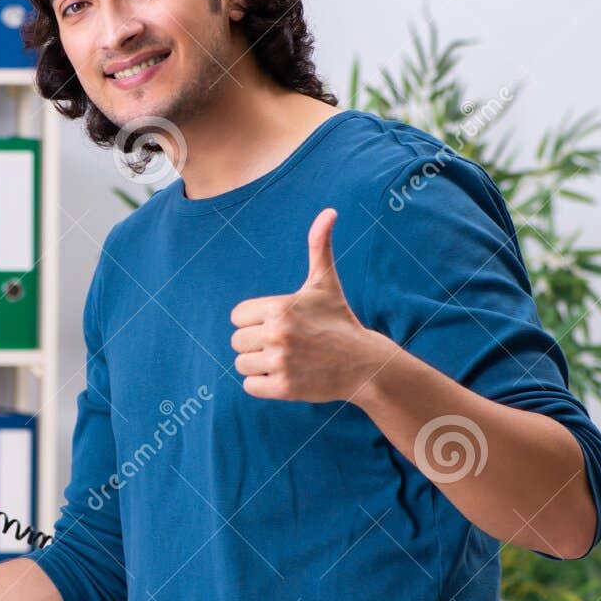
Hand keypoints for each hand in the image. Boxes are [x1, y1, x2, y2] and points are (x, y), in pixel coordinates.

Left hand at [229, 208, 392, 402]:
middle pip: (237, 341)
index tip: (278, 323)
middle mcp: (278, 334)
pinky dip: (262, 384)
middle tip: (285, 343)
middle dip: (256, 343)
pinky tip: (286, 375)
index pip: (237, 316)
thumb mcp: (325, 283)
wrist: (364, 364)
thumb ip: (319, 246)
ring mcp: (281, 362)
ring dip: (258, 364)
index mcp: (279, 307)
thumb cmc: (338, 320)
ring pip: (241, 364)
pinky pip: (249, 386)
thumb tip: (329, 212)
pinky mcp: (283, 388)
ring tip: (286, 359)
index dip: (254, 321)